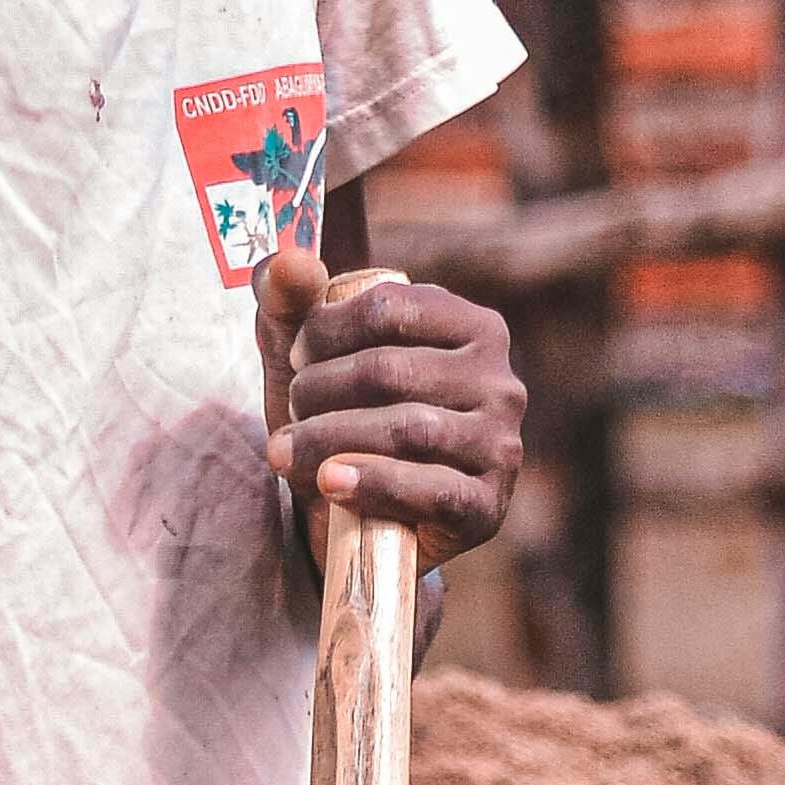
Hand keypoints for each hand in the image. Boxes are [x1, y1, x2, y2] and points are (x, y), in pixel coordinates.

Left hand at [254, 245, 524, 558]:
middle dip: (319, 389)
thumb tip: (288, 262)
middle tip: (288, 411)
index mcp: (473, 328)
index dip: (325, 330)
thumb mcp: (311, 359)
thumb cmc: (342, 421)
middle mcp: (501, 382)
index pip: (390, 308)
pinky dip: (372, 483)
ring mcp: (500, 447)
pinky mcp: (487, 507)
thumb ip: (292, 303)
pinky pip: (431, 490)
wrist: (356, 522)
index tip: (295, 356)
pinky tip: (329, 481)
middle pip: (390, 370)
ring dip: (329, 437)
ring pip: (408, 430)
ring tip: (284, 452)